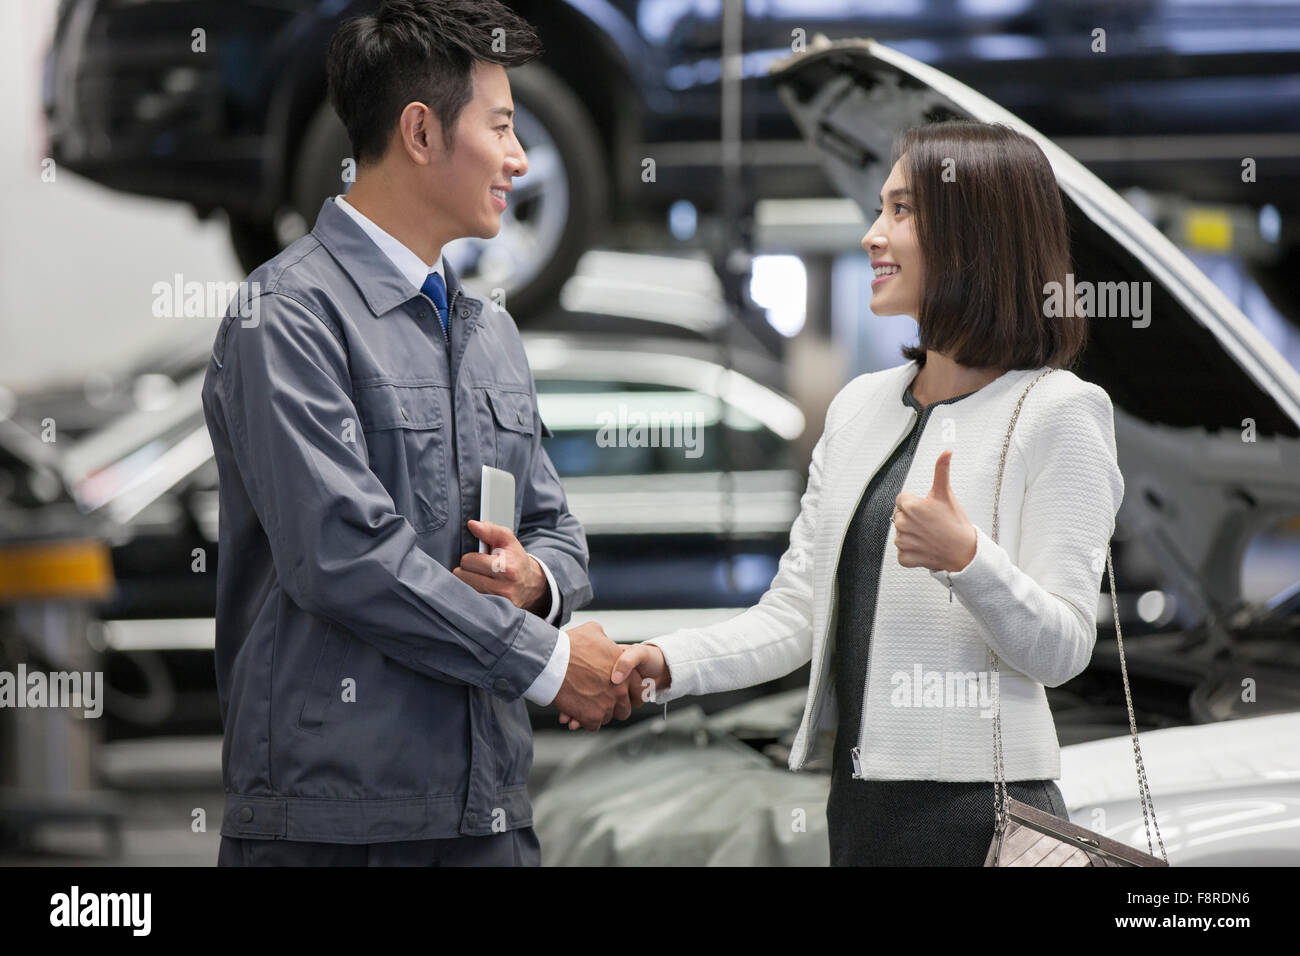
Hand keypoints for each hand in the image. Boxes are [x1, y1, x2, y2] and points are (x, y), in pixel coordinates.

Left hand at [454, 519, 548, 613]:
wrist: (530, 585)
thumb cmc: (515, 560)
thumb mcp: (508, 540)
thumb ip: (490, 530)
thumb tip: (472, 525)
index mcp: (506, 567)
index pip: (468, 561)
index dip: (471, 558)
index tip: (479, 559)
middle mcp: (502, 588)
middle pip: (461, 576)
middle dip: (466, 571)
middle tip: (477, 570)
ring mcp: (497, 603)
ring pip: (462, 590)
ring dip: (466, 583)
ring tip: (478, 579)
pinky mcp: (494, 613)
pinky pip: (469, 603)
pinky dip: (470, 596)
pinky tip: (479, 591)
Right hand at [558, 641, 667, 730]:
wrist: (552, 661)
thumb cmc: (569, 645)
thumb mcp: (593, 630)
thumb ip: (604, 639)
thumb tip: (603, 640)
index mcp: (624, 669)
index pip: (637, 688)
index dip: (628, 692)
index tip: (619, 693)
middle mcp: (620, 689)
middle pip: (624, 708)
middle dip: (613, 706)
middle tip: (599, 701)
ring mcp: (607, 704)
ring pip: (607, 717)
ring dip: (597, 713)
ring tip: (584, 704)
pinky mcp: (592, 717)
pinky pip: (593, 725)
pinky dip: (584, 721)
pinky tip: (577, 712)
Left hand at [893, 450, 977, 572]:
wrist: (965, 552)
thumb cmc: (956, 523)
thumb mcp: (946, 494)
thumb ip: (941, 470)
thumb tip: (946, 452)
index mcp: (910, 506)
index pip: (902, 499)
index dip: (916, 503)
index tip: (928, 510)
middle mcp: (903, 523)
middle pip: (900, 515)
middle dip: (912, 518)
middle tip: (930, 522)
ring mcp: (903, 542)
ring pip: (901, 533)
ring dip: (912, 535)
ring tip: (929, 535)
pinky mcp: (904, 557)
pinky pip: (902, 552)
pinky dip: (912, 551)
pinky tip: (925, 547)